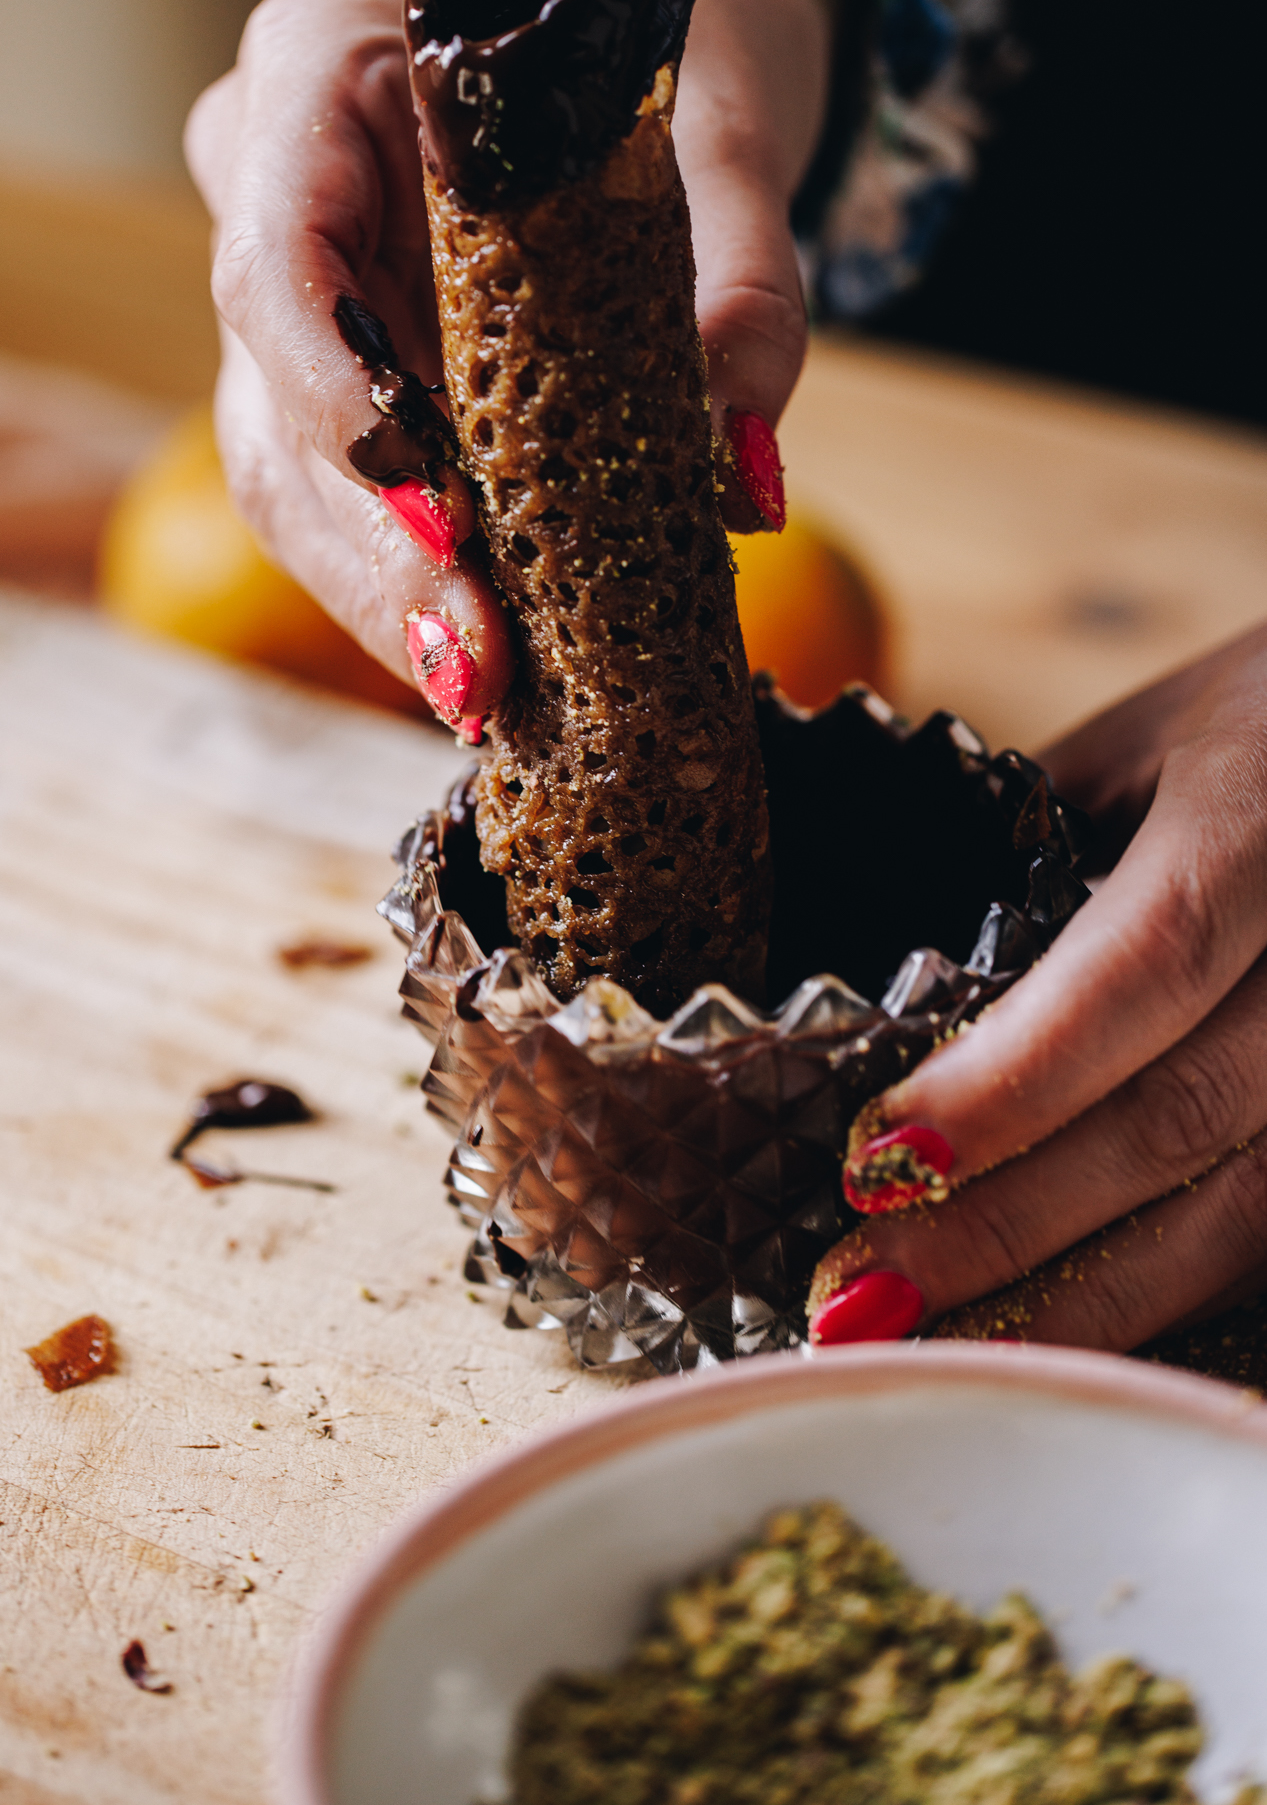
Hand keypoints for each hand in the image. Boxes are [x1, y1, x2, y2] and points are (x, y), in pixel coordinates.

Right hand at [184, 0, 832, 723]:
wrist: (645, 19)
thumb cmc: (663, 37)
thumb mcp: (725, 125)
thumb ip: (743, 275)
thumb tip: (741, 463)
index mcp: (321, 66)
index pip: (278, 253)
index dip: (331, 392)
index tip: (431, 501)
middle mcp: (273, 178)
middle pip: (275, 400)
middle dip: (373, 547)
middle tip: (476, 662)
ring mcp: (293, 282)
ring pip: (286, 472)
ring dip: (380, 591)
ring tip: (481, 691)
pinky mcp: (334, 363)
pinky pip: (340, 490)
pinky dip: (407, 577)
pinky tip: (477, 656)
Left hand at [807, 622, 1266, 1351]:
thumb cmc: (1255, 729)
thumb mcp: (1136, 745)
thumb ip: (1021, 846)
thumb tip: (855, 983)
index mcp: (1260, 815)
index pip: (1144, 961)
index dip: (1014, 1078)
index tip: (875, 1156)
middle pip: (1183, 1114)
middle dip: (1008, 1222)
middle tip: (854, 1295)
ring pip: (1250, 1211)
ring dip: (1085, 1303)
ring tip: (932, 1350)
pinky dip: (1170, 1306)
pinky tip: (1064, 1350)